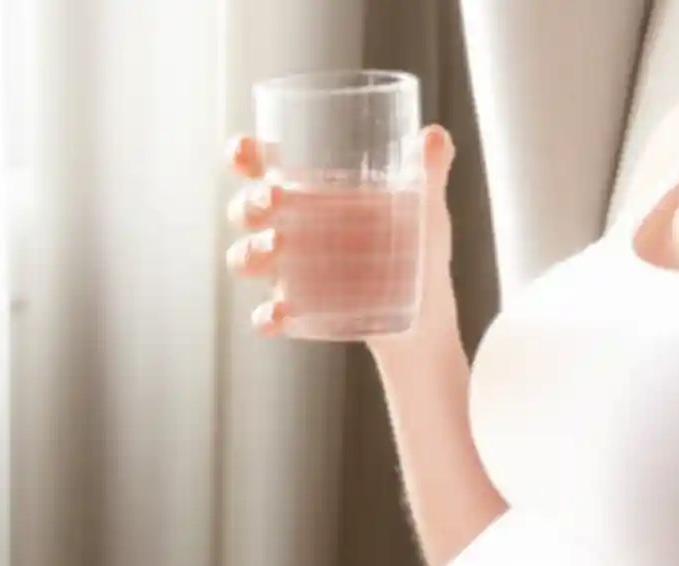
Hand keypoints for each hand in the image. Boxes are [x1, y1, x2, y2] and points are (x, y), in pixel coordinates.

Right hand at [225, 125, 459, 348]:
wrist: (428, 309)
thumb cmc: (418, 244)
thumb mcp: (425, 206)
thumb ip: (429, 171)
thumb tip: (435, 135)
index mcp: (312, 193)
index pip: (264, 166)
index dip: (244, 155)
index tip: (243, 149)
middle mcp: (292, 228)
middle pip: (247, 209)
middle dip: (250, 203)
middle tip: (275, 199)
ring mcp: (292, 272)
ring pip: (247, 258)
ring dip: (250, 253)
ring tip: (278, 248)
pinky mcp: (302, 313)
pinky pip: (269, 316)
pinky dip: (268, 316)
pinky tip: (278, 314)